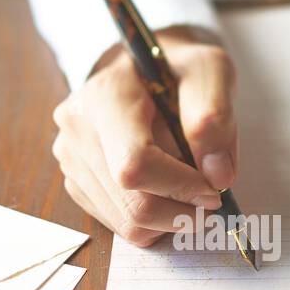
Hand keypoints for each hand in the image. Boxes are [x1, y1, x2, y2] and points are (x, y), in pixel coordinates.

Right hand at [52, 27, 236, 244]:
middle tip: (211, 198)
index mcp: (104, 96)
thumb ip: (216, 117)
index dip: (182, 187)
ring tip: (190, 189)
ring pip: (127, 222)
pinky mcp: (76, 182)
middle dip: (182, 211)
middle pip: (133, 204)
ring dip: (171, 219)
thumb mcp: (209, 69)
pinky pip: (120, 224)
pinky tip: (166, 190)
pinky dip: (153, 221)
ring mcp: (71, 159)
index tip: (215, 187)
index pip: (136, 166)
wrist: (140, 65)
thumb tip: (218, 176)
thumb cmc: (176, 66)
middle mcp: (77, 129)